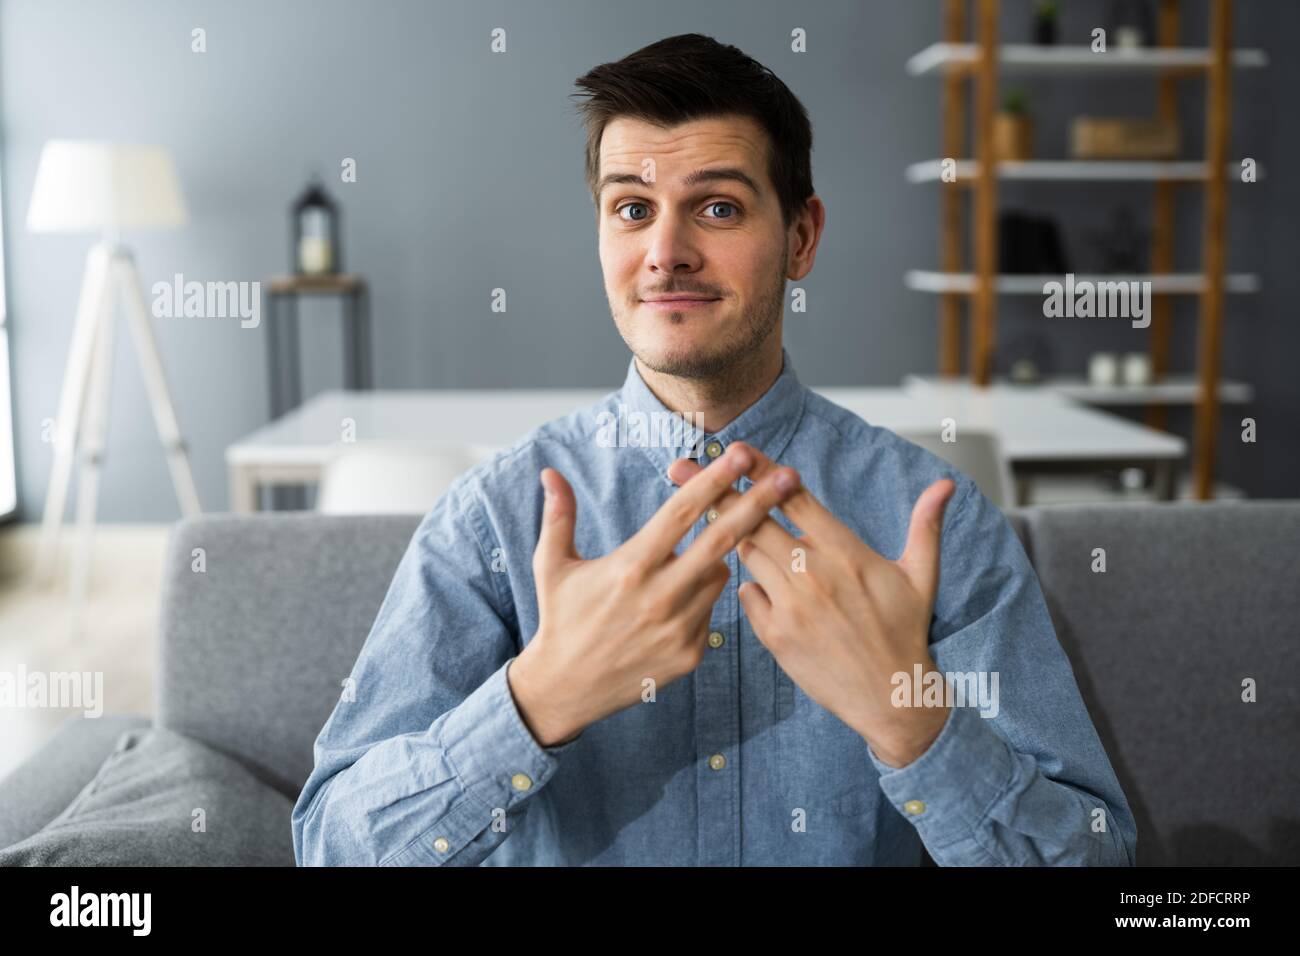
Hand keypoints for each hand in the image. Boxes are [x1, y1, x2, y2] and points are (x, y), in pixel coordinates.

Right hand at [509, 443, 802, 746]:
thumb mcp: (553, 565)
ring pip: (718, 575)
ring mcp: (679, 627)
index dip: (714, 480)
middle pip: (722, 540)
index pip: (681, 513)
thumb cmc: (560, 618)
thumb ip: (558, 516)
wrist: (566, 688)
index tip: (741, 456)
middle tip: (789, 477)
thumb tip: (550, 472)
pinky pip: (710, 609)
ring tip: (678, 566)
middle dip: (759, 504)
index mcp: (629, 567)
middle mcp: (659, 596)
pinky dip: (699, 597)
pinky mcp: (690, 653)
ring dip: (712, 560)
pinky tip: (671, 605)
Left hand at [667, 444, 956, 767]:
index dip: (762, 470)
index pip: (793, 498)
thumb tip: (946, 483)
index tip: (736, 449)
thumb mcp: (921, 576)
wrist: (893, 698)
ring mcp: (791, 605)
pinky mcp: (776, 636)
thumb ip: (925, 526)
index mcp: (845, 550)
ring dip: (728, 536)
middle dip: (715, 491)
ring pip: (746, 556)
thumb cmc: (905, 632)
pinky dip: (748, 586)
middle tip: (679, 466)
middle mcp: (813, 573)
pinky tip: (755, 584)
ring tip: (700, 514)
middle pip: (753, 521)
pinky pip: (748, 597)